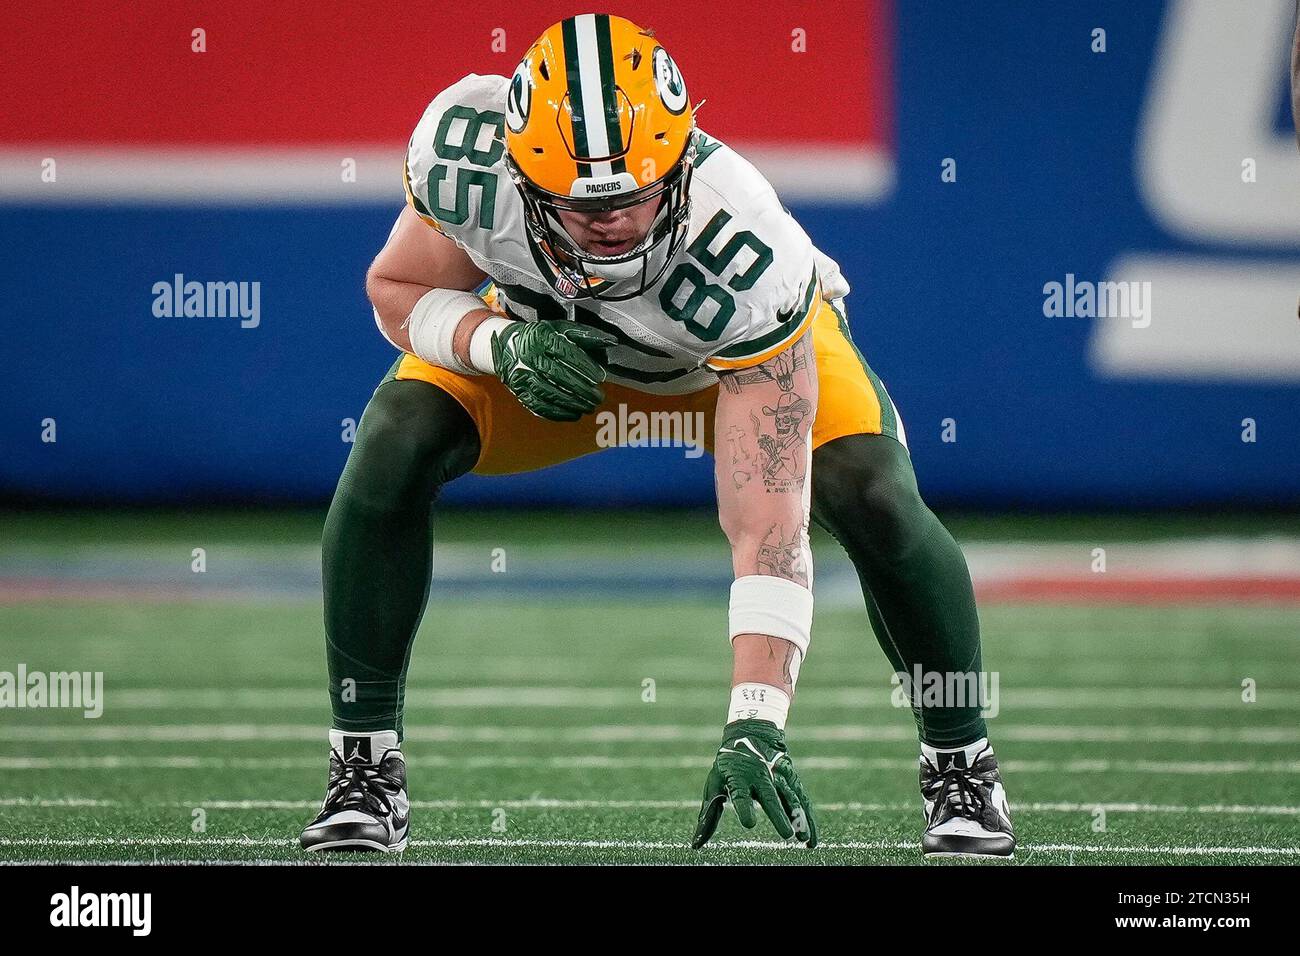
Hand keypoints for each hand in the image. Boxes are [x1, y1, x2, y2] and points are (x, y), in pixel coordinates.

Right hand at [490, 320, 616, 420]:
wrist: (505, 346)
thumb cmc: (540, 337)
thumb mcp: (561, 329)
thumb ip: (586, 335)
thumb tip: (612, 342)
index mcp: (541, 338)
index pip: (565, 352)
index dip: (583, 366)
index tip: (599, 377)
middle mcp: (529, 356)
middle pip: (557, 375)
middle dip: (580, 388)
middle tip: (598, 397)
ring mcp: (522, 375)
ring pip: (548, 393)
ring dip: (571, 403)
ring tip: (589, 407)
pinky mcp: (519, 391)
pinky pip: (538, 405)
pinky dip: (557, 413)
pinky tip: (573, 415)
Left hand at [691, 718, 817, 847]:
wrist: (752, 734)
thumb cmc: (728, 766)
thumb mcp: (714, 784)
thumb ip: (709, 815)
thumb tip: (696, 845)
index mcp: (738, 777)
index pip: (740, 794)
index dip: (744, 807)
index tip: (749, 824)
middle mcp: (761, 775)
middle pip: (771, 796)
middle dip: (779, 815)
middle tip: (786, 834)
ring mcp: (778, 775)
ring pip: (791, 797)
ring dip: (799, 817)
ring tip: (804, 838)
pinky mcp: (791, 778)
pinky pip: (802, 800)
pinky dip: (808, 819)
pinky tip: (811, 839)